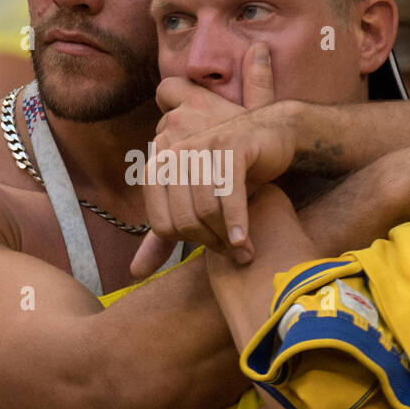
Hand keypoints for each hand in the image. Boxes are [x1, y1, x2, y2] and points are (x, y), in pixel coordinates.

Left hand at [132, 42, 290, 276]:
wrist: (274, 135)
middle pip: (183, 219)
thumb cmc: (233, 173)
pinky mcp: (230, 144)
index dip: (189, 243)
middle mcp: (175, 152)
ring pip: (206, 209)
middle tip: (232, 253)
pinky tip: (245, 240)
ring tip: (243, 250)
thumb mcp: (196, 204)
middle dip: (210, 243)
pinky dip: (237, 222)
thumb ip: (165, 236)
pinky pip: (229, 193)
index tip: (213, 248)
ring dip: (226, 238)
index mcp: (159, 167)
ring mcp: (201, 146)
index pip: (162, 225)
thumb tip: (135, 273)